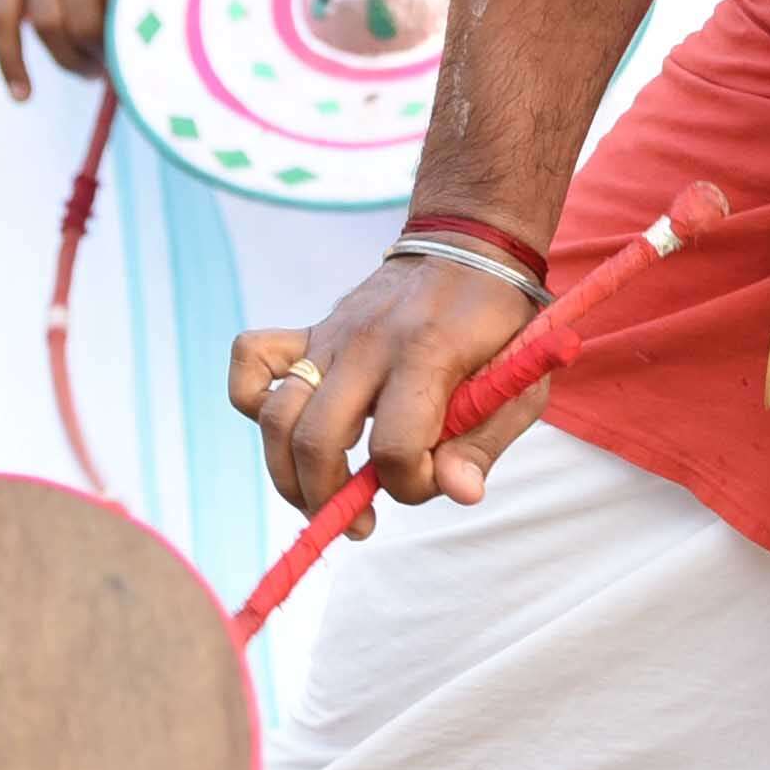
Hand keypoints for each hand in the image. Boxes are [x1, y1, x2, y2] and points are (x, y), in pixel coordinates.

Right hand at [0, 0, 158, 98]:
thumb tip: (185, 17)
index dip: (142, 38)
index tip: (160, 60)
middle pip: (85, 19)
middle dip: (106, 55)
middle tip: (126, 69)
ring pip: (46, 24)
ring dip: (70, 59)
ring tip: (94, 71)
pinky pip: (1, 17)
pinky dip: (9, 59)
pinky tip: (24, 92)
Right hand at [233, 250, 538, 511]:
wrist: (471, 247)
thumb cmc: (500, 324)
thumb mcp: (519, 383)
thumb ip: (486, 441)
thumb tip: (457, 493)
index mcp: (428, 354)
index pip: (396, 446)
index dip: (409, 484)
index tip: (429, 481)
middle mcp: (368, 344)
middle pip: (316, 440)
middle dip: (332, 498)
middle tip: (361, 522)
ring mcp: (331, 336)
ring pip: (274, 417)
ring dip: (288, 476)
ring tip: (321, 500)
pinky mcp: (310, 332)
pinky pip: (251, 361)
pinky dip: (249, 398)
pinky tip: (287, 432)